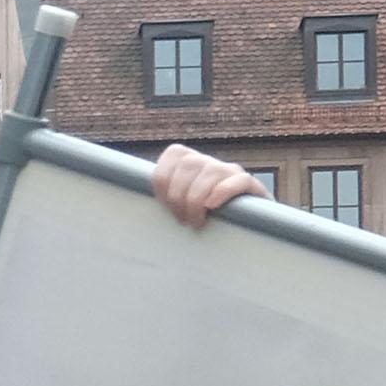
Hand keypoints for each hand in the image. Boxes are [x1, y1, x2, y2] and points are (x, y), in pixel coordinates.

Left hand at [145, 146, 260, 229]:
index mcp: (189, 161)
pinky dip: (223, 192)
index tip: (165, 207)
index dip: (164, 183)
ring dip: (197, 200)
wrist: (242, 229)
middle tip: (182, 221)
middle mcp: (210, 162)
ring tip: (196, 222)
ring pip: (211, 172)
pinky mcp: (252, 186)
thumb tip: (133, 185)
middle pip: (189, 165)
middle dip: (179, 196)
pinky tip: (213, 207)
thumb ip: (162, 195)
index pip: (172, 156)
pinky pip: (238, 180)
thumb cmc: (199, 221)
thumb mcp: (176, 206)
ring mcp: (231, 172)